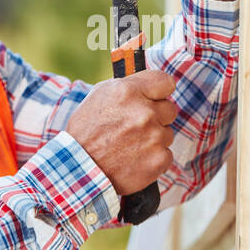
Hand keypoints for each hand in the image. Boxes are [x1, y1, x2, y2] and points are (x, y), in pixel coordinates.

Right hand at [66, 70, 178, 196]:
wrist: (79, 168)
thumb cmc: (87, 131)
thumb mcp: (99, 96)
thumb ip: (128, 86)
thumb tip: (147, 83)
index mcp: (128, 91)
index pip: (165, 81)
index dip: (160, 91)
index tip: (155, 97)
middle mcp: (144, 112)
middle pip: (170, 108)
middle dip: (157, 116)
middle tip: (136, 126)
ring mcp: (154, 137)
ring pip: (168, 133)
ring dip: (154, 138)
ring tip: (131, 145)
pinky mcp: (158, 159)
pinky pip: (166, 154)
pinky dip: (154, 158)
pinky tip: (135, 159)